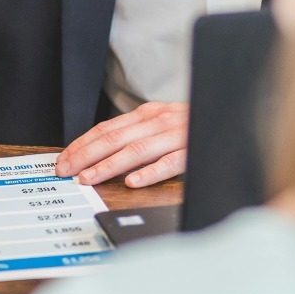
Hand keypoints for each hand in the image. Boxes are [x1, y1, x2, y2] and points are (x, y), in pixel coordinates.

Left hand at [54, 102, 187, 187]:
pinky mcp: (193, 150)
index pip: (106, 128)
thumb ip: (136, 132)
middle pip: (114, 138)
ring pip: (137, 150)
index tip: (63, 160)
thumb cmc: (192, 123)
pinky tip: (134, 181)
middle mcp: (158, 121)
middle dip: (86, 155)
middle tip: (66, 171)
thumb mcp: (161, 122)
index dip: (82, 144)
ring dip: (110, 165)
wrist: (231, 112)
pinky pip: (170, 162)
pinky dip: (151, 172)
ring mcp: (176, 135)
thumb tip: (100, 151)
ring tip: (89, 178)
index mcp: (147, 114)